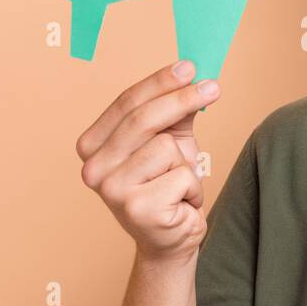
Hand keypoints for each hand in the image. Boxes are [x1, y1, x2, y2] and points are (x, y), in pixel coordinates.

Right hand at [76, 60, 221, 263]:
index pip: (126, 103)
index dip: (160, 82)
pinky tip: (181, 202)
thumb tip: (191, 74)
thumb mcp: (171, 141)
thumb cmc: (168, 185)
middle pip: (143, 119)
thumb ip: (175, 111)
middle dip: (182, 99)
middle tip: (214, 87)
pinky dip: (192, 187)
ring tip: (179, 182)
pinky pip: (182, 176)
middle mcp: (93, 168)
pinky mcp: (138, 209)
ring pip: (166, 147)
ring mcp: (111, 191)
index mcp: (92, 146)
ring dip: (186, 164)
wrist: (172, 239)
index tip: (190, 67)